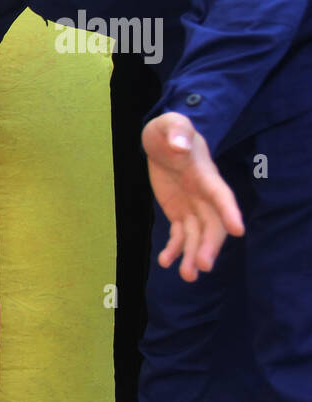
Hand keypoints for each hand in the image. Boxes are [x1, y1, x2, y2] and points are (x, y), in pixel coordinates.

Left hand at [142, 112, 243, 281]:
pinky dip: (174, 249)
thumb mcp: (170, 125)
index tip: (239, 230)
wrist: (163, 141)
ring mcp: (192, 206)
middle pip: (212, 224)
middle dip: (209, 246)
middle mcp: (203, 195)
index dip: (229, 212)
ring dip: (193, 256)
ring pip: (197, 235)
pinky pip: (180, 235)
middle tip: (203, 267)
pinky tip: (165, 262)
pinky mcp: (178, 213)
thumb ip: (177, 132)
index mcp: (206, 175)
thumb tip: (180, 145)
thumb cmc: (170, 131)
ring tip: (187, 276)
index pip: (221, 195)